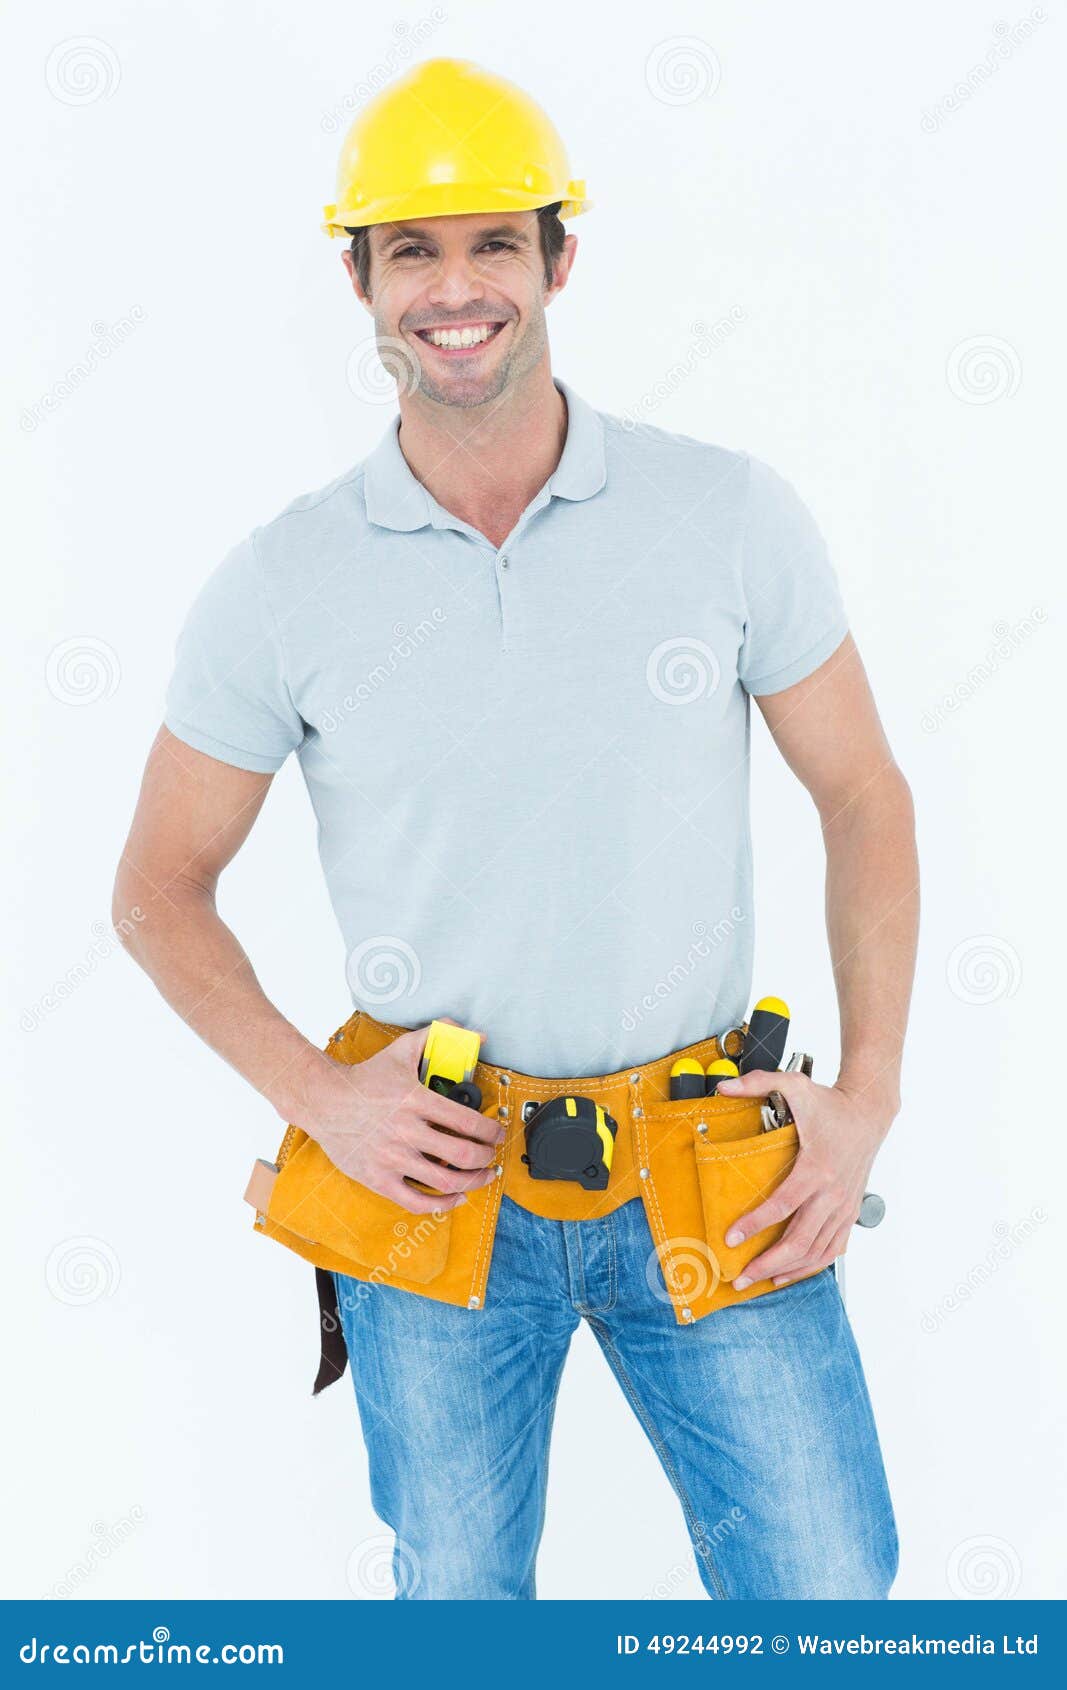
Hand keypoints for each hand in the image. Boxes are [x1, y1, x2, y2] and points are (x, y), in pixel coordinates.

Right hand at [297, 1024, 503, 1214]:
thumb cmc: (365, 1077)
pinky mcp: (378, 1179)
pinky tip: (456, 1197)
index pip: (468, 1122)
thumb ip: (437, 1036)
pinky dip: (442, 1204)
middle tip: (491, 1155)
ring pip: (444, 1180)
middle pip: (462, 1154)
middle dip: (486, 1158)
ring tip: (483, 1176)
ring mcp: (391, 1158)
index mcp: (415, 1100)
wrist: (324, 1100)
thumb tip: (477, 1035)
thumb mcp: (401, 1050)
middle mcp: (405, 1131)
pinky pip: (416, 1201)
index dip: (491, 1132)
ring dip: (473, 1182)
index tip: (497, 1134)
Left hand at [714, 1069, 893, 1287]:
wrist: (868, 1113)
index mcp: (816, 1168)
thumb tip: (723, 1086)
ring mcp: (843, 1207)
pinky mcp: (849, 1212)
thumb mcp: (794, 1085)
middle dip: (767, 1262)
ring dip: (787, 1271)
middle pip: (799, 1240)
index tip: (730, 1238)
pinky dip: (811, 1266)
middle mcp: (832, 1193)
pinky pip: (833, 1250)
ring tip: (759, 1281)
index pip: (782, 1205)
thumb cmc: (830, 1103)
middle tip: (739, 1276)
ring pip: (817, 1251)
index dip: (755, 1224)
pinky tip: (789, 1274)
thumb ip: (757, 1083)